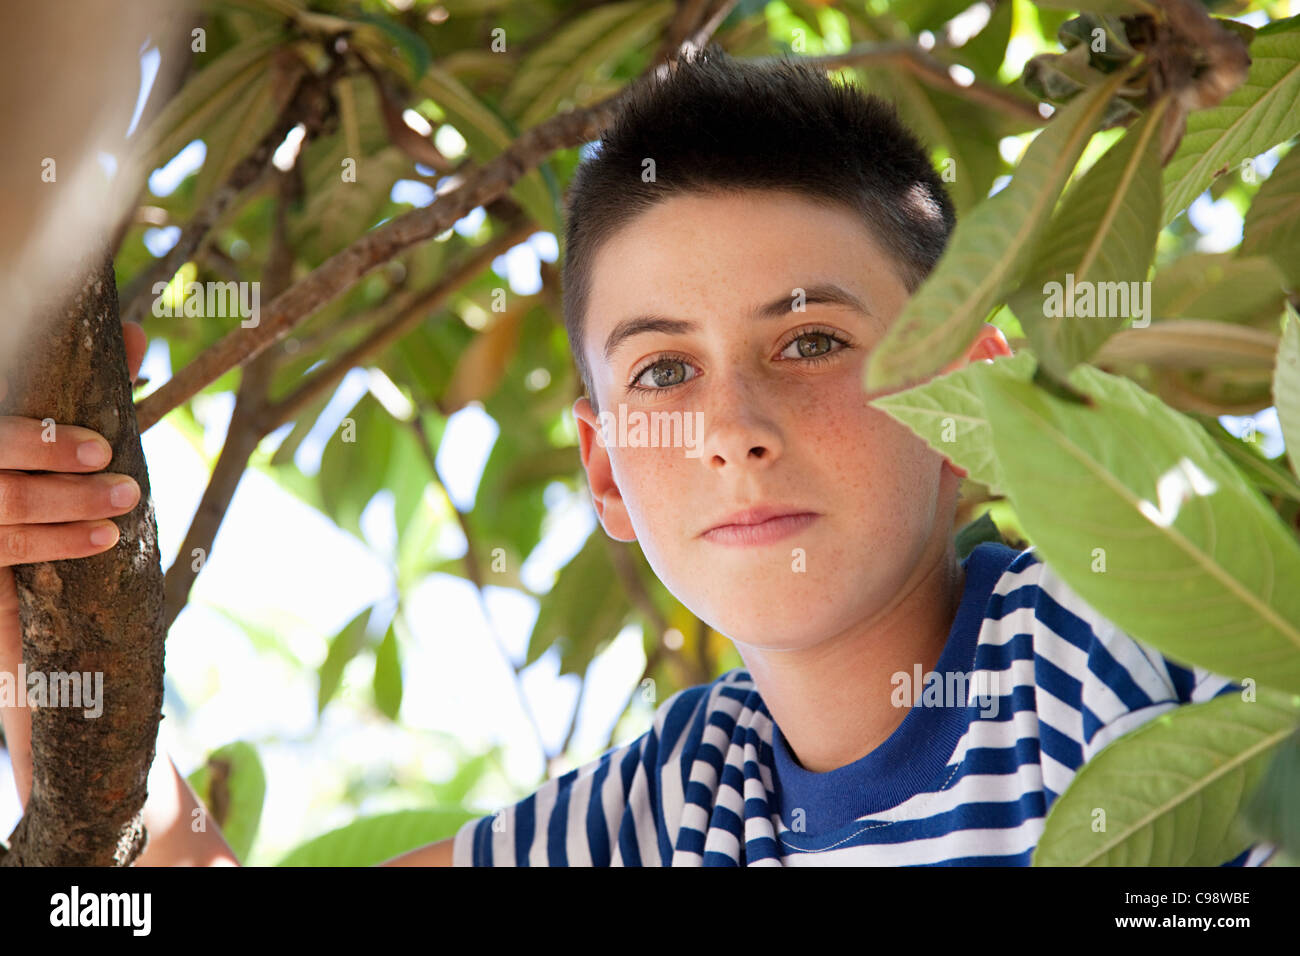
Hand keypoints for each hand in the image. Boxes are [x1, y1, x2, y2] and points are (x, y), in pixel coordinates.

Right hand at [0, 320, 146, 808]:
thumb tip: (135, 334)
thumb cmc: (21, 464)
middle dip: (64, 496)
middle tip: (128, 494)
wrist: (0, 535)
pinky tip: (72, 567)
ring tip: (110, 532)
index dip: (41, 444)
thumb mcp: (40, 427)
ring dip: (55, 538)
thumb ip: (84, 379)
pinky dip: (35, 574)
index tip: (104, 450)